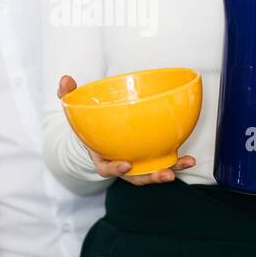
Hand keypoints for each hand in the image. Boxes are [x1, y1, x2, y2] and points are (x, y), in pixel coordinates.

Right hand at [58, 75, 193, 184]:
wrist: (95, 134)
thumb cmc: (86, 124)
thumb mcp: (73, 109)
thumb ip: (68, 95)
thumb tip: (65, 79)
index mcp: (100, 157)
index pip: (105, 167)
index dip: (114, 169)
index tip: (125, 165)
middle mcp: (120, 164)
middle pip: (135, 177)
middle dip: (150, 177)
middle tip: (165, 174)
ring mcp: (135, 163)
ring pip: (151, 172)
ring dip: (170, 169)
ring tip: (186, 163)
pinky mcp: (148, 157)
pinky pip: (162, 161)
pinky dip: (176, 161)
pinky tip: (190, 158)